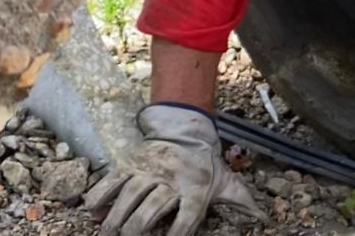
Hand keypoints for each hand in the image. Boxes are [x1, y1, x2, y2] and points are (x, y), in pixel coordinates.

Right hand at [84, 104, 263, 235]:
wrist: (186, 128)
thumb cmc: (206, 164)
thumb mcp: (225, 181)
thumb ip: (241, 202)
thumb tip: (264, 220)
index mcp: (195, 190)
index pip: (187, 217)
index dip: (178, 232)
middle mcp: (171, 181)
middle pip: (153, 207)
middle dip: (139, 227)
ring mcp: (148, 171)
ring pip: (130, 194)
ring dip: (116, 216)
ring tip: (108, 232)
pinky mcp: (130, 163)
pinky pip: (112, 179)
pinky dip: (100, 193)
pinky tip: (91, 210)